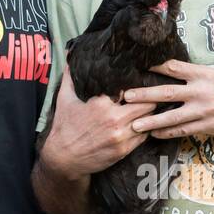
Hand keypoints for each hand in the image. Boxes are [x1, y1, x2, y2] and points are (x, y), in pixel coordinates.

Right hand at [40, 68, 157, 178]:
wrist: (63, 158)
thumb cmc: (64, 126)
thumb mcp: (64, 98)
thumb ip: (70, 76)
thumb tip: (70, 54)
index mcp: (102, 103)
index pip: (133, 90)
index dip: (139, 85)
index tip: (141, 81)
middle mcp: (114, 119)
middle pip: (147, 104)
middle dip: (149, 99)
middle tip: (150, 95)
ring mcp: (120, 136)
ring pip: (148, 121)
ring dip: (149, 115)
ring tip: (150, 109)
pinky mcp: (124, 150)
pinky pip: (144, 136)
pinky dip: (145, 130)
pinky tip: (142, 125)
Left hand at [123, 59, 213, 139]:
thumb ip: (195, 75)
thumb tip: (171, 70)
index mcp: (203, 74)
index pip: (174, 67)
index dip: (154, 66)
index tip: (137, 66)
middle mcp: (201, 91)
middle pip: (167, 92)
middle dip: (144, 95)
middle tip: (127, 97)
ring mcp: (204, 110)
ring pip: (172, 116)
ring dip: (151, 121)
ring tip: (134, 125)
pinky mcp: (208, 126)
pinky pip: (183, 130)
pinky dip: (167, 132)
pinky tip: (154, 134)